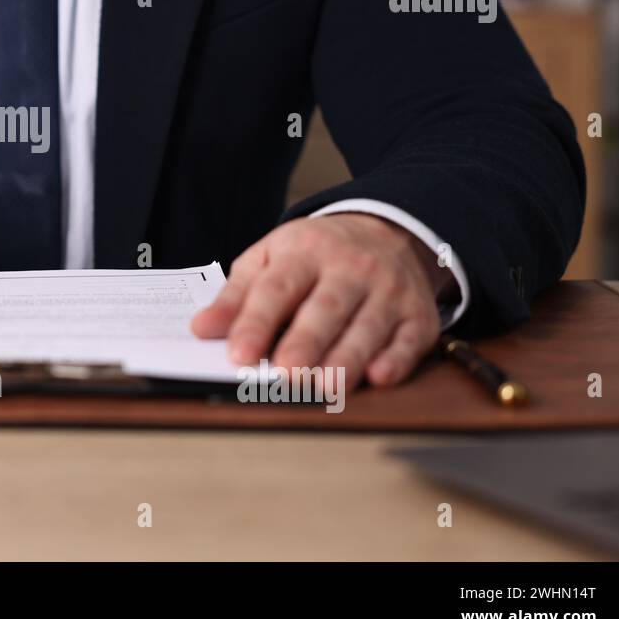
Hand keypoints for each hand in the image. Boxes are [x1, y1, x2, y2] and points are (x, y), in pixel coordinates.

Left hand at [191, 214, 455, 385]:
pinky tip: (378, 377)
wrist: (387, 231)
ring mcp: (388, 291)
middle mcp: (351, 269)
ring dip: (346, 359)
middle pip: (325, 308)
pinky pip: (410, 339)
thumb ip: (236, 296)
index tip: (238, 354)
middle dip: (306, 342)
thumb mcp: (270, 260)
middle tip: (285, 374)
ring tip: (323, 387)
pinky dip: (396, 360)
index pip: (277, 289)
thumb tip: (202, 329)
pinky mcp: (417, 315)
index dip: (257, 323)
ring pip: (367, 327)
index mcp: (305, 252)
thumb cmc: (316, 254)